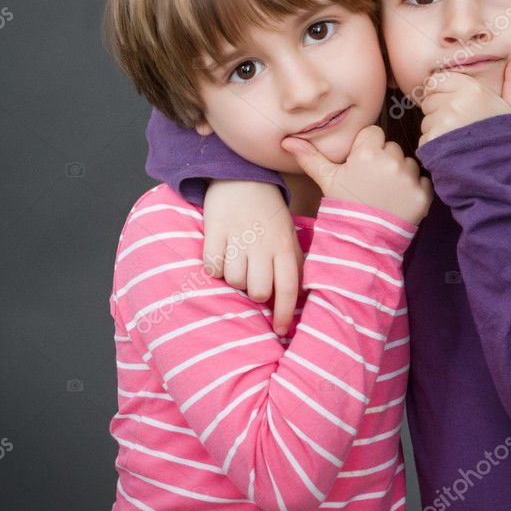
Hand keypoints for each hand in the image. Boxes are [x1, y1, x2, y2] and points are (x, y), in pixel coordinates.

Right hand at [202, 180, 303, 337]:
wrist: (243, 179)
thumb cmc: (268, 215)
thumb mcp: (288, 236)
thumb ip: (293, 265)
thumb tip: (298, 300)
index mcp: (285, 246)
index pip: (289, 288)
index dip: (284, 314)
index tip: (279, 332)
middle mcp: (263, 244)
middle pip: (259, 291)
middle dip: (255, 292)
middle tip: (253, 278)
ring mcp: (238, 237)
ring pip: (234, 281)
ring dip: (234, 277)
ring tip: (237, 260)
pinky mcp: (215, 231)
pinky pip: (212, 267)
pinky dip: (215, 266)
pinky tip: (221, 254)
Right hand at [282, 125, 432, 226]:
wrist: (361, 241)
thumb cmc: (343, 206)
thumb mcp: (326, 180)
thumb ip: (310, 157)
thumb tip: (287, 141)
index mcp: (367, 153)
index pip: (374, 133)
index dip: (368, 148)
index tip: (361, 165)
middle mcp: (390, 161)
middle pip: (392, 148)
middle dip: (384, 161)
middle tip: (372, 182)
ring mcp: (408, 178)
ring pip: (408, 163)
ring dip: (400, 174)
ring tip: (385, 194)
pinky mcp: (422, 194)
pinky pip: (423, 181)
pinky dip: (414, 190)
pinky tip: (399, 202)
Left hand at [418, 51, 510, 147]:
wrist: (497, 173)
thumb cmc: (504, 139)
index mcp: (472, 89)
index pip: (437, 81)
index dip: (443, 93)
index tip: (457, 106)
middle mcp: (454, 102)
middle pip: (429, 99)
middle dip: (438, 110)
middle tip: (459, 124)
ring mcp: (442, 122)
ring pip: (426, 118)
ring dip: (436, 128)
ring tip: (457, 138)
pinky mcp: (432, 141)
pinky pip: (424, 137)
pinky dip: (434, 144)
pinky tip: (452, 150)